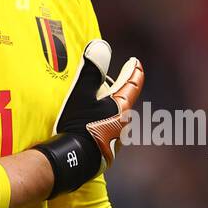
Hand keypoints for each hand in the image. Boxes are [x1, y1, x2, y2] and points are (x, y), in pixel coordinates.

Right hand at [33, 39, 142, 197]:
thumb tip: (101, 45)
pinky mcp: (107, 155)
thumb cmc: (76, 125)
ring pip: (117, 120)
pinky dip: (103, 127)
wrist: (72, 162)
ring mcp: (117, 142)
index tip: (135, 62)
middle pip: (124, 102)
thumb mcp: (80, 94)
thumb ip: (91, 70)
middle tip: (107, 83)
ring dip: (110, 112)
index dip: (133, 70)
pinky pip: (108, 135)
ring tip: (97, 107)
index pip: (132, 83)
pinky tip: (92, 129)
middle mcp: (124, 125)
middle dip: (118, 91)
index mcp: (121, 107)